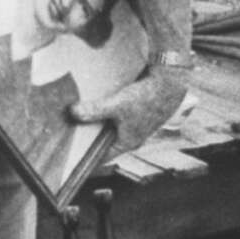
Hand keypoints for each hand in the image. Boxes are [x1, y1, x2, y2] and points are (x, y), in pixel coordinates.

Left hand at [68, 68, 186, 154]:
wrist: (171, 81)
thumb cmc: (148, 97)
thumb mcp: (117, 104)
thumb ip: (94, 110)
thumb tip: (72, 113)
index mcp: (127, 142)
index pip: (102, 157)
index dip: (86, 156)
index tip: (69, 153)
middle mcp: (131, 136)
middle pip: (104, 140)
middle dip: (88, 134)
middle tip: (68, 128)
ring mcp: (135, 124)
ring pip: (110, 126)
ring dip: (97, 120)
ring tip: (80, 113)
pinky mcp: (137, 111)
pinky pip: (117, 115)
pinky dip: (107, 111)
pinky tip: (98, 100)